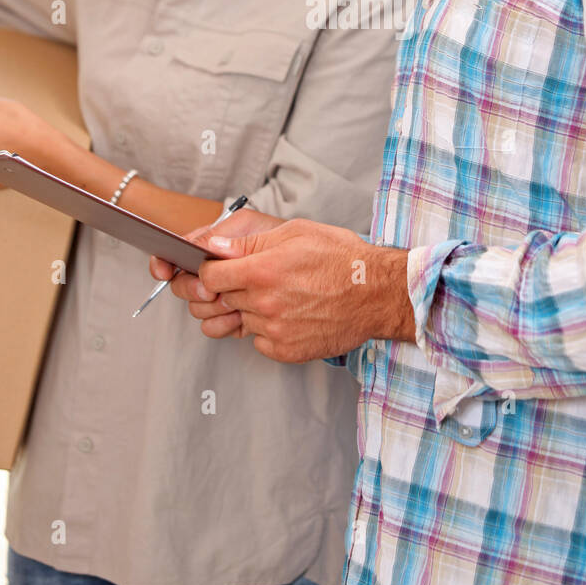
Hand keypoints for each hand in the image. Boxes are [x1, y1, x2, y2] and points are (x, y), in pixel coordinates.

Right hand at [148, 206, 285, 338]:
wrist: (318, 274)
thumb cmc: (288, 240)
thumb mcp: (255, 227)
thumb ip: (224, 236)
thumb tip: (198, 247)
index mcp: (214, 245)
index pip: (176, 251)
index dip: (163, 261)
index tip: (164, 269)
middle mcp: (214, 272)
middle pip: (181, 284)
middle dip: (190, 288)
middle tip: (209, 290)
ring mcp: (222, 296)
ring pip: (196, 308)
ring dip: (209, 308)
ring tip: (233, 304)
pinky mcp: (234, 318)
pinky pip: (214, 326)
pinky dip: (222, 325)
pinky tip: (238, 320)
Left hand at [168, 217, 413, 360]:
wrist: (377, 293)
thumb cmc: (341, 258)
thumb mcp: (295, 233)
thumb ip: (250, 243)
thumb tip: (214, 248)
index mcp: (262, 271)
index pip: (208, 277)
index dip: (210, 271)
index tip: (218, 269)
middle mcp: (264, 304)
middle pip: (223, 299)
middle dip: (232, 289)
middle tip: (258, 280)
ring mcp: (275, 331)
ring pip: (242, 320)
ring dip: (252, 309)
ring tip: (281, 296)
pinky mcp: (286, 351)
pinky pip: (260, 341)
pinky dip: (268, 330)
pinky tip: (291, 314)